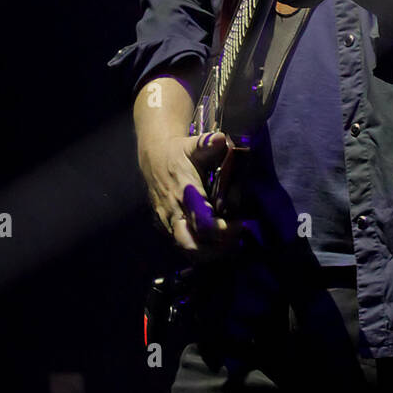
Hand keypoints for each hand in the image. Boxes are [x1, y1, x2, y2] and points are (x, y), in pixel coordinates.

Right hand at [140, 129, 245, 259]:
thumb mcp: (193, 144)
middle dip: (216, 249)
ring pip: (187, 250)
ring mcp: (169, 221)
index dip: (222, 229)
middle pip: (191, 244)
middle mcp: (174, 210)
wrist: (154, 158)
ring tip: (230, 244)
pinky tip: (218, 245)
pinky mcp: (168, 227)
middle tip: (235, 240)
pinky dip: (202, 251)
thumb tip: (220, 139)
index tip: (239, 223)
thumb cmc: (180, 152)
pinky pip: (183, 246)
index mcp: (184, 191)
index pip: (201, 221)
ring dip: (210, 253)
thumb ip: (207, 143)